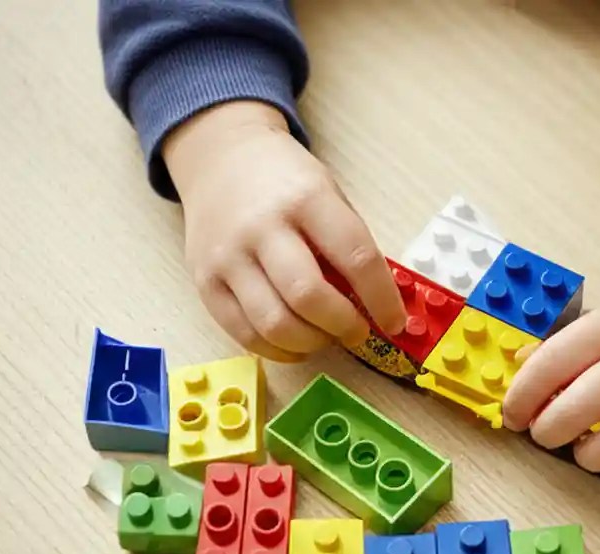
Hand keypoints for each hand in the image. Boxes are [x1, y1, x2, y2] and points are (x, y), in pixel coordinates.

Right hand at [163, 101, 406, 360]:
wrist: (220, 157)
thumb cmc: (285, 183)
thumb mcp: (328, 194)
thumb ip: (349, 245)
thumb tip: (375, 305)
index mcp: (307, 199)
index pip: (355, 257)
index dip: (382, 299)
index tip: (395, 322)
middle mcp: (263, 227)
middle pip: (309, 296)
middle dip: (344, 326)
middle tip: (358, 332)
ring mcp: (228, 256)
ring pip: (274, 323)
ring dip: (312, 342)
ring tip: (327, 336)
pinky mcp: (204, 280)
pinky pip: (243, 333)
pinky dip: (278, 349)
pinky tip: (297, 344)